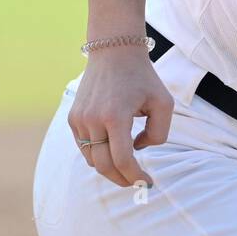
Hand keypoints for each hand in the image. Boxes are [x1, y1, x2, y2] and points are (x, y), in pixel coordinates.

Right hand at [66, 46, 173, 186]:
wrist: (114, 52)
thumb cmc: (143, 77)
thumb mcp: (163, 103)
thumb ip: (159, 133)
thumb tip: (138, 150)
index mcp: (115, 116)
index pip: (122, 160)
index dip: (135, 177)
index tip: (147, 183)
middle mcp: (92, 120)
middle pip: (104, 166)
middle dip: (122, 179)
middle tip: (137, 183)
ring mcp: (79, 120)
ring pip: (92, 159)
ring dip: (109, 168)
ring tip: (127, 168)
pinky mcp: (73, 118)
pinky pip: (84, 147)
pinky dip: (98, 155)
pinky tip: (113, 152)